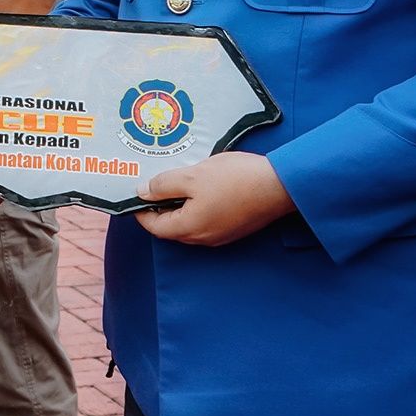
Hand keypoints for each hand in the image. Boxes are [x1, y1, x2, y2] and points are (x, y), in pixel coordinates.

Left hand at [135, 151, 294, 245]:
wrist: (280, 185)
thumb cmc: (236, 179)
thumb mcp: (192, 176)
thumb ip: (163, 185)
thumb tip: (142, 192)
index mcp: (190, 228)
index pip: (154, 226)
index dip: (141, 210)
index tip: (136, 192)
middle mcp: (204, 238)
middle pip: (171, 227)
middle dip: (159, 207)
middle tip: (155, 183)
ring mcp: (220, 235)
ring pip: (189, 224)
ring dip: (179, 206)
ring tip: (178, 181)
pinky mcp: (233, 227)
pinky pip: (206, 221)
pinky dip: (196, 207)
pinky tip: (200, 187)